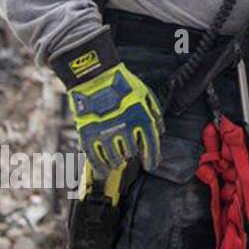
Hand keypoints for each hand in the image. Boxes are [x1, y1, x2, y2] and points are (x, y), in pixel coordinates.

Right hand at [54, 31, 162, 179]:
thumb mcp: (146, 95)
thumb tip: (160, 132)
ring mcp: (106, 133)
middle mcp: (125, 128)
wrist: (94, 76)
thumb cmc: (123, 84)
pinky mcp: (88, 135)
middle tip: (130, 152)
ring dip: (119, 160)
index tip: (151, 165)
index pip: (150, 146)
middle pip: (132, 152)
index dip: (152, 158)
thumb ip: (154, 114)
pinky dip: (100, 167)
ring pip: (115, 158)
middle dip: (133, 154)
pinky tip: (104, 172)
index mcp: (142, 118)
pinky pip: (95, 158)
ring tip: (119, 160)